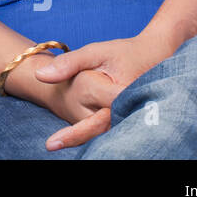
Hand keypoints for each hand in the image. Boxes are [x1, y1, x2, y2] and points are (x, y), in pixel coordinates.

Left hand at [31, 32, 176, 149]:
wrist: (155, 52)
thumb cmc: (124, 52)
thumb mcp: (95, 52)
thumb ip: (69, 63)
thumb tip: (41, 75)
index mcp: (124, 94)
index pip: (97, 121)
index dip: (75, 134)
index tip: (52, 143)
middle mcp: (134, 110)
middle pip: (103, 133)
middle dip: (79, 139)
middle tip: (51, 144)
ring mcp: (138, 116)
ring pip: (110, 135)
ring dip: (90, 140)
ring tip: (61, 141)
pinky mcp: (136, 117)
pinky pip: (116, 130)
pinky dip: (100, 134)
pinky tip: (83, 137)